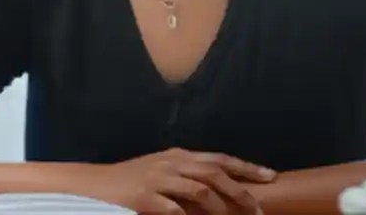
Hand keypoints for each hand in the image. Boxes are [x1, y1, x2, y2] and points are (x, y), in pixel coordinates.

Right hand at [85, 148, 275, 213]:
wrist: (94, 186)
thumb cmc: (130, 182)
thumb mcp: (161, 170)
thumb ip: (187, 175)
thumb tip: (220, 188)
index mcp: (177, 156)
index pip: (218, 158)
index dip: (246, 167)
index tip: (271, 176)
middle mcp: (170, 164)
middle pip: (214, 173)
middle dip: (240, 191)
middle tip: (257, 210)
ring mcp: (157, 180)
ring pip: (200, 191)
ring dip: (220, 208)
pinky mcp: (144, 198)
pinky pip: (174, 210)